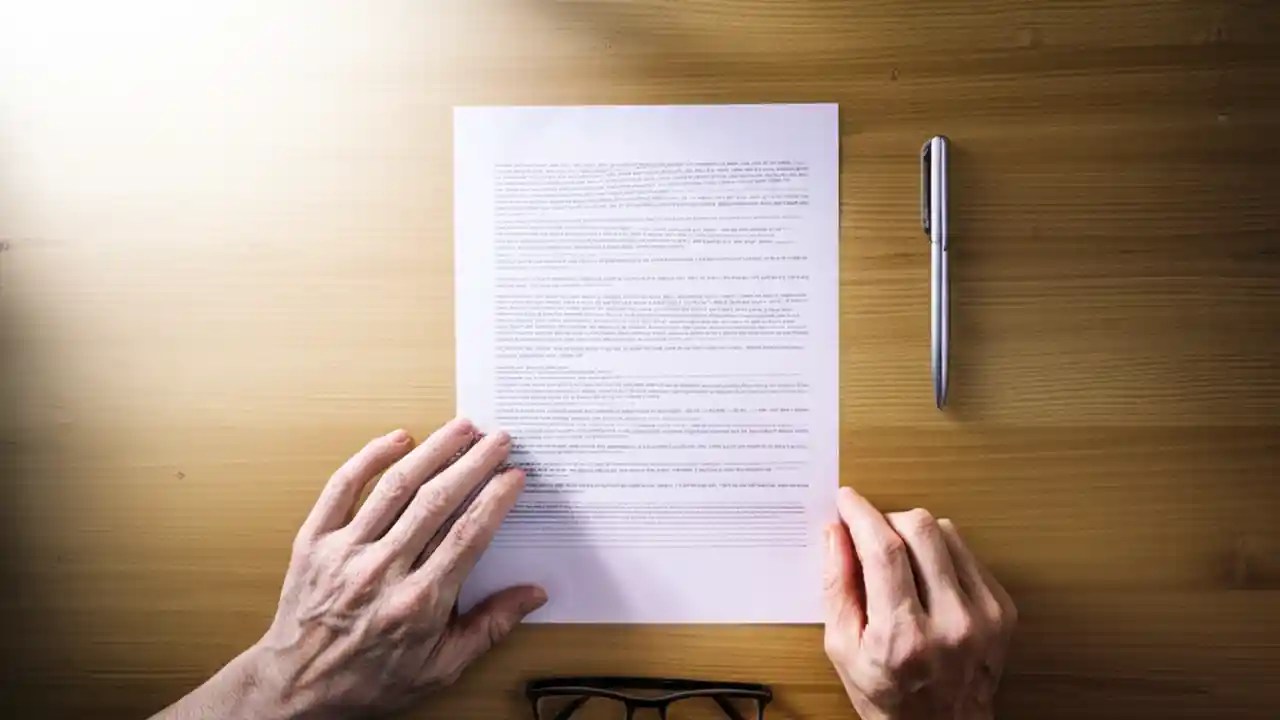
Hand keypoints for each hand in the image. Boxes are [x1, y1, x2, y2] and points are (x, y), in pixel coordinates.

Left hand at [153, 419, 544, 719]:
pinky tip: (398, 439)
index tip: (514, 475)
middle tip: (498, 439)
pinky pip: (342, 488)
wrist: (296, 689)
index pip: (467, 535)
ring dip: (433, 451)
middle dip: (474, 464)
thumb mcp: (440, 668)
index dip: (496, 499)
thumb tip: (534, 594)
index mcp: (419, 602)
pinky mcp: (315, 541)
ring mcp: (346, 552)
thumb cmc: (370, 681)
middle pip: (437, 502)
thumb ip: (490, 628)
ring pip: (396, 487)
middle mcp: (383, 571)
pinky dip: (370, 458)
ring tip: (461, 428)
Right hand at [823, 487, 1016, 719]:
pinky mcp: (1002, 610)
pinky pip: (968, 553)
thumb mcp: (843, 649)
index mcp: (902, 637)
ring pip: (947, 532)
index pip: (883, 550)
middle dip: (887, 518)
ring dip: (916, 534)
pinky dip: (942, 553)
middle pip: (920, 529)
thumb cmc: (889, 695)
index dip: (861, 514)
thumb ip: (837, 587)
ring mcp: (983, 615)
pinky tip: (928, 578)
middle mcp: (950, 623)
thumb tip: (835, 533)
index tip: (847, 500)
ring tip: (901, 561)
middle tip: (871, 533)